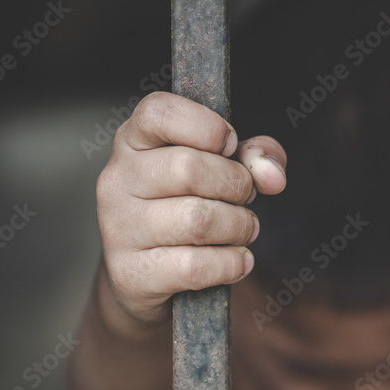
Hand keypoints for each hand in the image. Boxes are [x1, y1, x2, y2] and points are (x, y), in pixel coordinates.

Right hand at [96, 92, 286, 322]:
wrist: (148, 278)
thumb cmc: (187, 210)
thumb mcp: (220, 170)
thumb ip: (255, 157)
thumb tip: (272, 174)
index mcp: (133, 142)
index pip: (159, 111)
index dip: (208, 126)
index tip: (230, 148)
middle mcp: (117, 180)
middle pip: (190, 168)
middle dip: (237, 185)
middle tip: (244, 198)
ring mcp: (118, 228)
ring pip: (198, 220)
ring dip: (239, 227)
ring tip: (242, 230)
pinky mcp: (131, 274)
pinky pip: (196, 266)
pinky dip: (231, 264)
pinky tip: (237, 261)